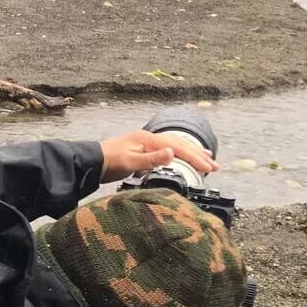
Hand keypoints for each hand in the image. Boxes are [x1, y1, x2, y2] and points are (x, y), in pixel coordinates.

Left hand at [99, 129, 218, 182]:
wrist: (90, 162)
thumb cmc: (107, 162)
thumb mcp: (129, 163)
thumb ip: (151, 159)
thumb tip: (173, 152)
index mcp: (149, 140)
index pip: (178, 148)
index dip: (195, 158)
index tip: (209, 168)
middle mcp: (149, 139)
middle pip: (179, 144)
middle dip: (198, 155)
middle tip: (215, 166)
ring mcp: (146, 144)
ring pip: (175, 145)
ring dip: (192, 152)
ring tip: (207, 158)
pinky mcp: (142, 151)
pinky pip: (167, 150)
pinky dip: (179, 153)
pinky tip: (181, 157)